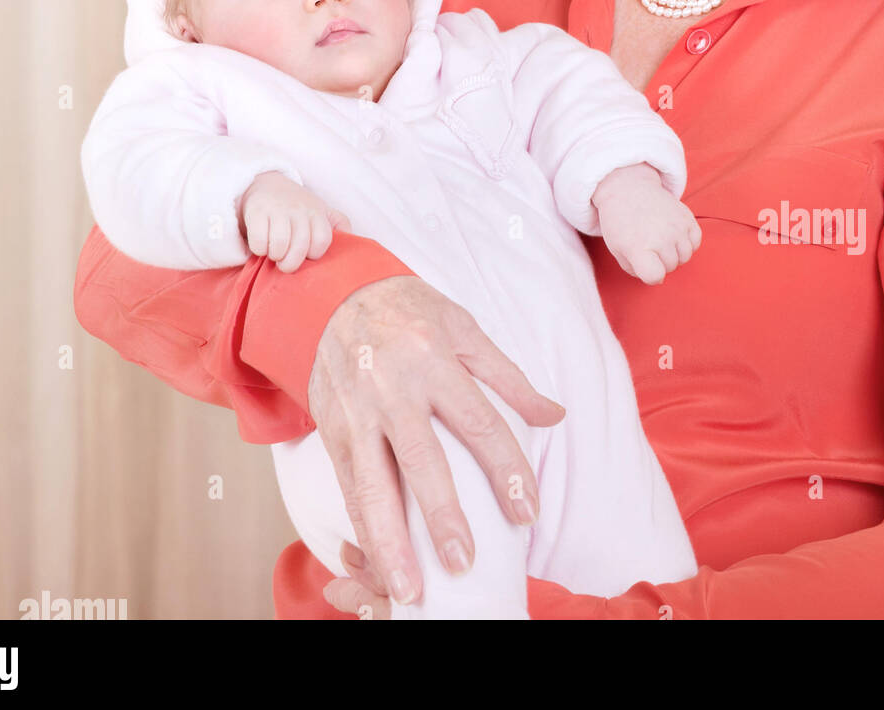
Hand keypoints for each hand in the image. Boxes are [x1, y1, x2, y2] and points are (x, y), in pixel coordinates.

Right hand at [239, 171, 350, 272]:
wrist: (264, 183)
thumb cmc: (296, 205)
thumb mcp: (321, 210)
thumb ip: (339, 223)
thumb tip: (354, 239)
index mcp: (317, 213)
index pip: (322, 241)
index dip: (313, 255)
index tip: (306, 256)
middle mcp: (299, 210)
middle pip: (300, 247)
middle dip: (291, 263)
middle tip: (285, 264)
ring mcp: (278, 210)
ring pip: (280, 246)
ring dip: (275, 256)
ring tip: (274, 254)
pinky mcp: (257, 212)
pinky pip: (259, 242)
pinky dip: (259, 249)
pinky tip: (261, 246)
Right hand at [307, 275, 565, 606]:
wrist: (335, 295)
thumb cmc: (409, 312)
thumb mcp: (463, 328)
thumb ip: (508, 377)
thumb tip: (553, 416)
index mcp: (433, 360)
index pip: (478, 423)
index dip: (505, 470)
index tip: (526, 513)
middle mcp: (392, 389)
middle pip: (420, 460)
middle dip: (441, 516)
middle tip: (463, 564)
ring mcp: (356, 413)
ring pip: (371, 485)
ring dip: (389, 541)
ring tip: (408, 589)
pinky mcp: (330, 430)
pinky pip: (347, 486)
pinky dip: (361, 527)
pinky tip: (378, 561)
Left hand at [591, 164, 701, 284]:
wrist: (628, 188)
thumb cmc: (620, 222)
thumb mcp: (616, 248)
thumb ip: (634, 269)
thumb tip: (657, 279)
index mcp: (639, 248)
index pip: (655, 276)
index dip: (650, 275)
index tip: (643, 263)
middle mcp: (661, 238)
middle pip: (670, 267)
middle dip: (660, 261)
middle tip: (648, 243)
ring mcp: (676, 227)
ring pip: (685, 256)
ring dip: (674, 252)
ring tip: (660, 238)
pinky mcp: (687, 217)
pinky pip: (696, 242)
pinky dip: (687, 241)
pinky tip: (673, 233)